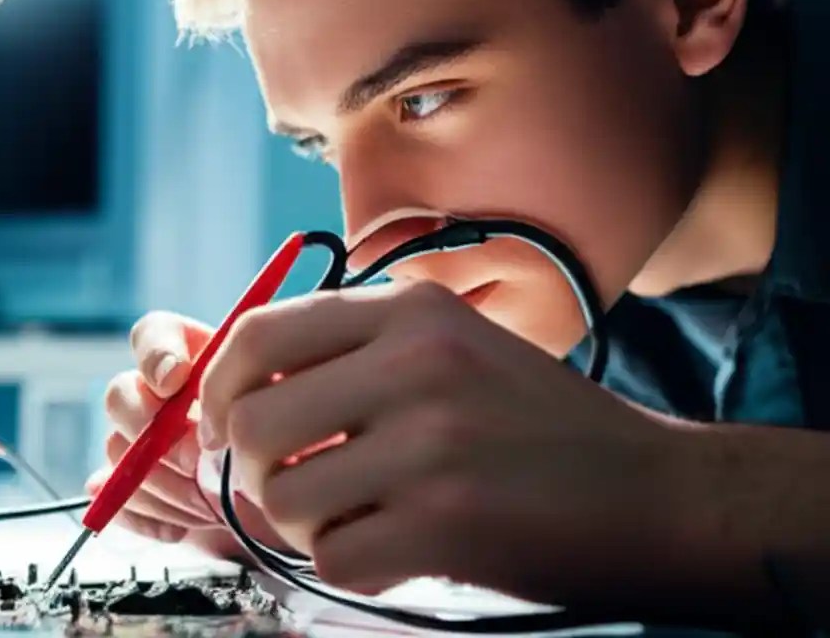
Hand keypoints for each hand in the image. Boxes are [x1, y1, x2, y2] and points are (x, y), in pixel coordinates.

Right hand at [90, 311, 292, 559]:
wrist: (296, 498)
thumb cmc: (301, 443)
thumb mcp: (291, 407)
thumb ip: (253, 393)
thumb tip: (210, 407)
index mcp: (195, 355)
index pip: (151, 335)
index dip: (154, 355)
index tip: (176, 380)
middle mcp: (158, 395)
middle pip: (120, 395)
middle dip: (154, 434)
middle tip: (199, 464)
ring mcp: (139, 443)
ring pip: (117, 452)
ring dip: (159, 483)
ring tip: (209, 506)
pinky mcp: (132, 488)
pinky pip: (114, 498)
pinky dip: (145, 515)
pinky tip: (183, 525)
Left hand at [197, 280, 730, 614]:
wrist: (656, 494)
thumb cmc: (539, 425)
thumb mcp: (454, 347)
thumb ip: (355, 354)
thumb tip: (239, 392)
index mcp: (412, 311)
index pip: (258, 336)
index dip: (218, 390)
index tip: (223, 428)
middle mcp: (417, 365)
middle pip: (251, 421)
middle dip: (249, 469)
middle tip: (288, 488)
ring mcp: (433, 444)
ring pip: (282, 497)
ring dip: (303, 526)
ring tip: (355, 520)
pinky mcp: (448, 523)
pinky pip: (333, 558)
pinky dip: (351, 564)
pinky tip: (395, 550)